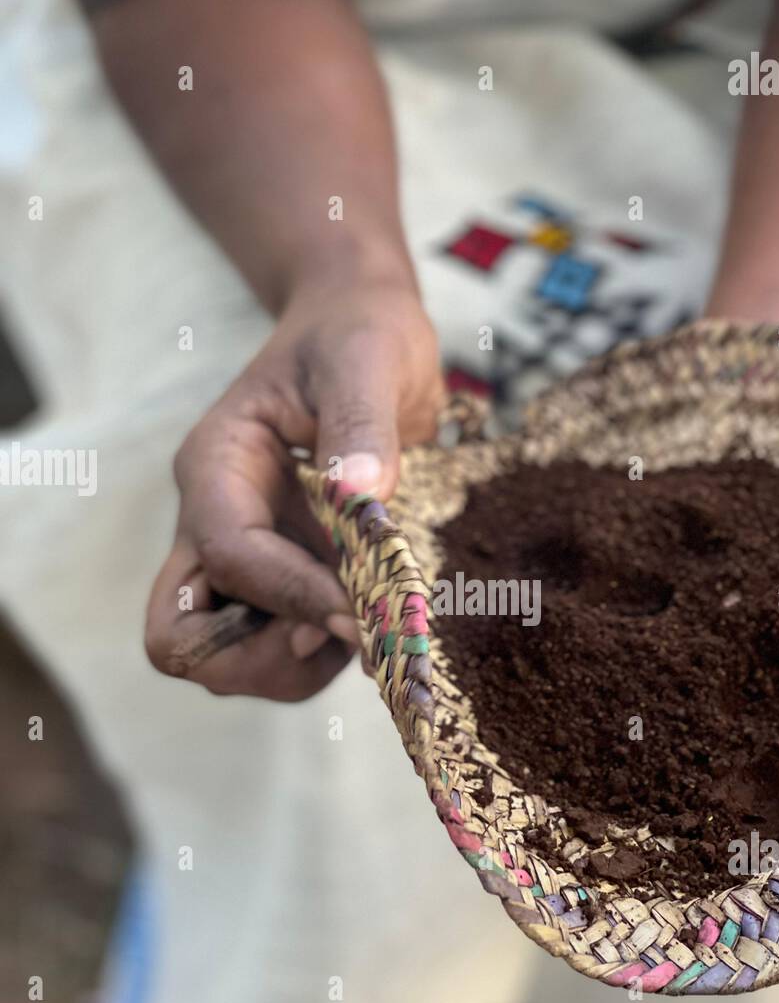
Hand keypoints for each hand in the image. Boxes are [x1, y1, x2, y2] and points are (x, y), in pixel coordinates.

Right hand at [145, 281, 442, 700]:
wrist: (363, 334)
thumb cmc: (358, 335)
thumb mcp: (367, 359)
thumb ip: (362, 423)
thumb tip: (363, 499)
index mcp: (216, 467)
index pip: (228, 556)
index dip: (293, 595)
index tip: (364, 610)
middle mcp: (212, 523)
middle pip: (181, 637)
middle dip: (255, 660)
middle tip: (342, 637)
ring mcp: (241, 559)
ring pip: (223, 660)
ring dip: (292, 668)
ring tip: (369, 628)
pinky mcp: (278, 581)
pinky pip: (276, 651)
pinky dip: (317, 660)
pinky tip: (372, 622)